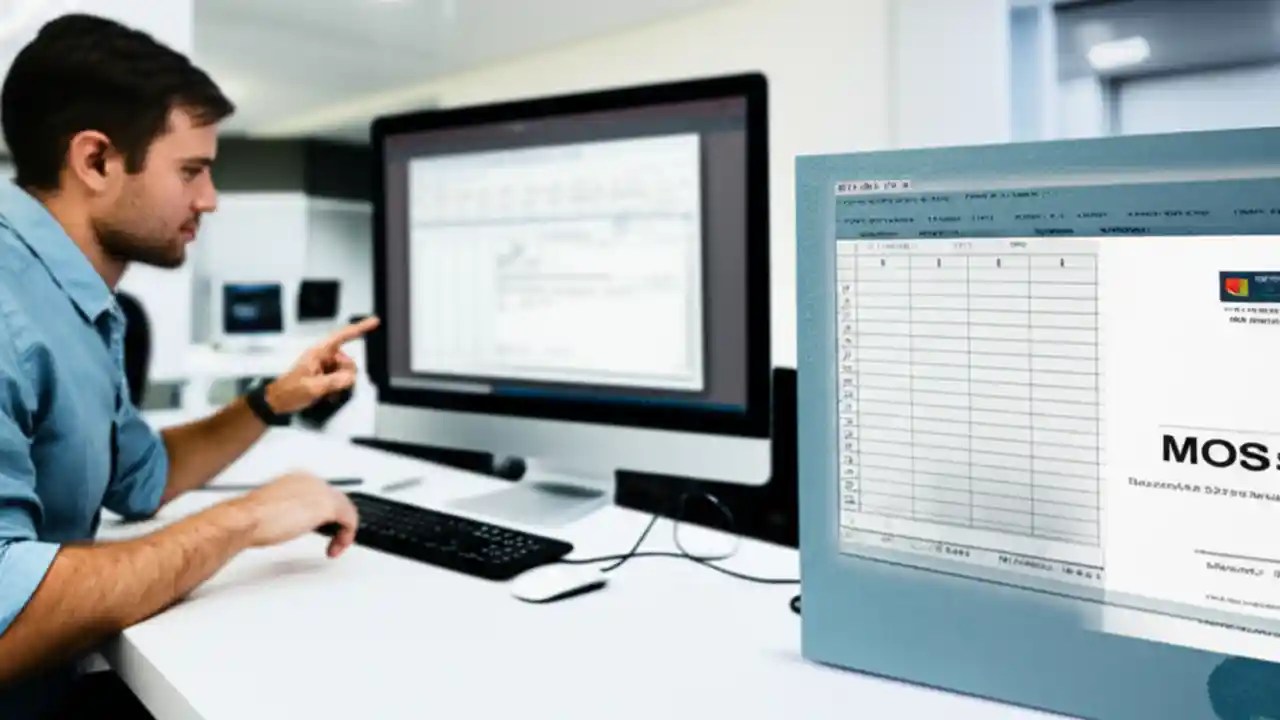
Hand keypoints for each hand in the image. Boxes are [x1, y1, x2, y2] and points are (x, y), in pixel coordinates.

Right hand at [233, 472, 359, 557]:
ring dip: (342, 530)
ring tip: (335, 545)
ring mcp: (320, 491)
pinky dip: (346, 536)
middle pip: (336, 500)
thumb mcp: (272, 512)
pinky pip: (350, 520)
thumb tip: (291, 523)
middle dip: (335, 522)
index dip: (325, 515)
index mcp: (297, 480)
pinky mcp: (327, 505)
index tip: (322, 529)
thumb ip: (287, 512)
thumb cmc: (250, 519)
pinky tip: (336, 547)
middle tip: (331, 538)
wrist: (246, 520)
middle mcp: (311, 481)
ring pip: (345, 509)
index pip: (322, 494)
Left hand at [265, 316, 379, 414]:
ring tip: (327, 392)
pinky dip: (339, 388)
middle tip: (332, 387)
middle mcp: (323, 356)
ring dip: (341, 384)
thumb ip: (333, 381)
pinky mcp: (326, 375)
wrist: (278, 401)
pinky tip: (329, 394)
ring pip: (346, 373)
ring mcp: (325, 366)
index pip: (342, 336)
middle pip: (348, 361)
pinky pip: (342, 380)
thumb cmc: (288, 391)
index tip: (374, 322)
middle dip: (346, 376)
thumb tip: (350, 377)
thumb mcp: (312, 387)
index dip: (359, 328)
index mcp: (319, 352)